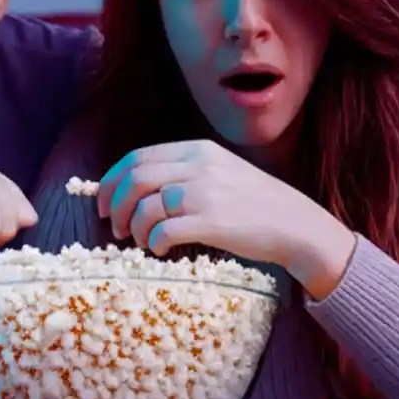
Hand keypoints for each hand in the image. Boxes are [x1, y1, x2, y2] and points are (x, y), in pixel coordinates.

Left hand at [96, 140, 356, 297]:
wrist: (296, 224)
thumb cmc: (255, 203)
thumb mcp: (220, 170)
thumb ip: (183, 171)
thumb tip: (135, 188)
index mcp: (198, 150)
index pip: (138, 157)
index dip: (112, 180)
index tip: (102, 201)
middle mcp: (199, 166)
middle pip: (135, 180)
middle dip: (115, 205)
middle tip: (114, 227)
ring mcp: (205, 193)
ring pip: (145, 207)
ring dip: (133, 228)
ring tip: (139, 241)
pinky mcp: (212, 222)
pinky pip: (164, 231)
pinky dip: (153, 242)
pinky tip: (159, 249)